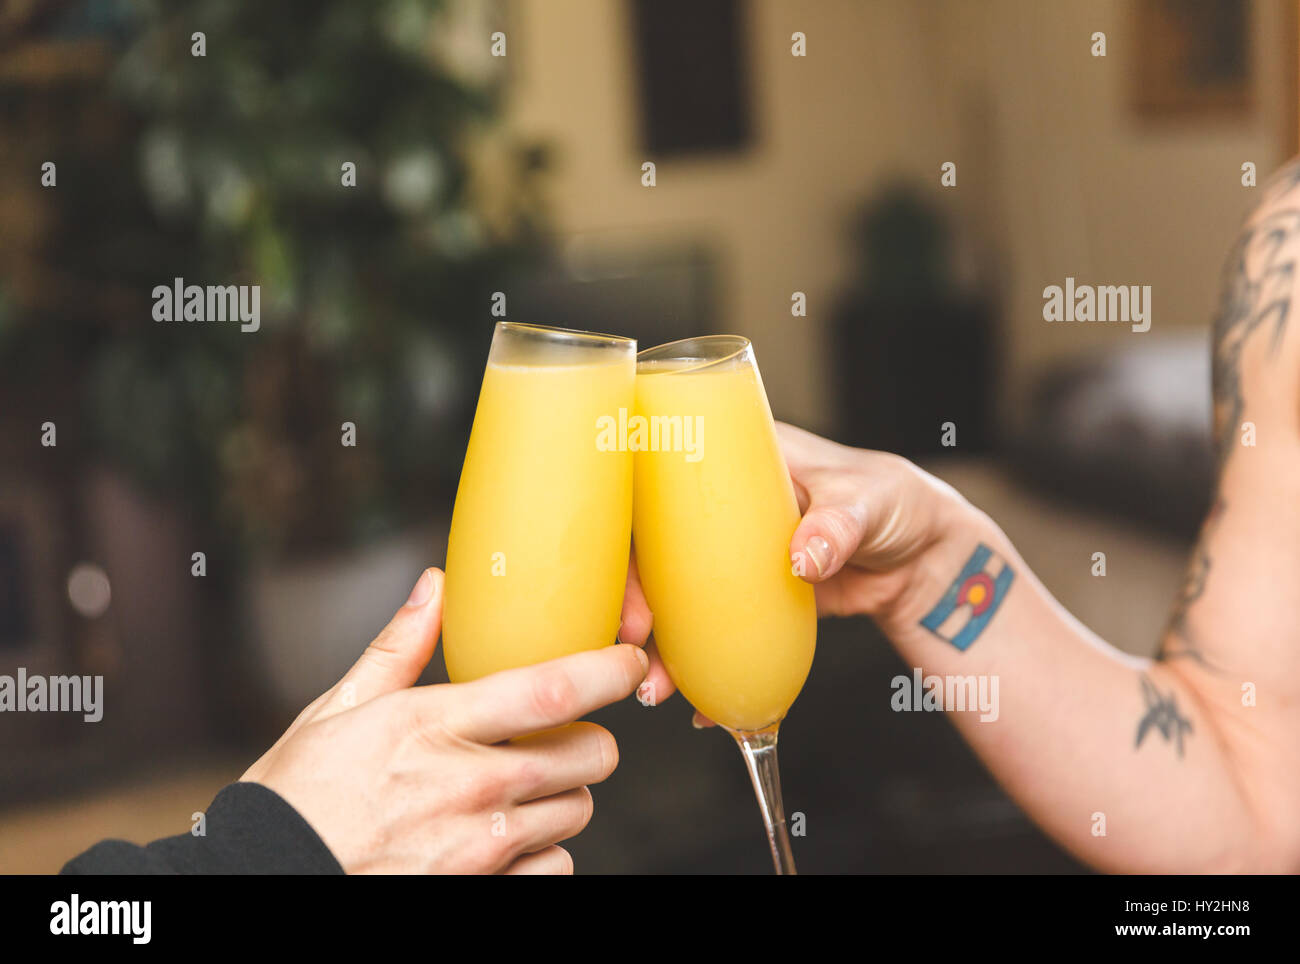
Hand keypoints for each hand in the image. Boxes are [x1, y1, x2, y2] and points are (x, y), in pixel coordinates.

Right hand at [241, 567, 648, 873]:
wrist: (263, 880)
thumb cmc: (296, 796)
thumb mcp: (338, 710)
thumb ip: (399, 647)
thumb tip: (435, 584)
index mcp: (433, 725)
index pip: (553, 688)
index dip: (610, 670)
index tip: (629, 659)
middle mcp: (468, 786)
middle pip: (591, 755)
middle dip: (586, 742)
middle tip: (556, 737)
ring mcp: (479, 849)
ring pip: (577, 813)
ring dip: (561, 799)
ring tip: (517, 792)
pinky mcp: (481, 894)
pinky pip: (554, 870)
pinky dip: (541, 855)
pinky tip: (503, 840)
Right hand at [623, 422, 965, 725]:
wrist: (925, 560)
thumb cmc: (896, 500)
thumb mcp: (867, 499)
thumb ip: (836, 525)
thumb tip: (801, 556)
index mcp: (736, 457)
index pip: (657, 480)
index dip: (627, 524)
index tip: (624, 573)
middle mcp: (721, 504)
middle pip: (652, 547)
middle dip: (632, 596)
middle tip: (634, 638)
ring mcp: (730, 556)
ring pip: (675, 595)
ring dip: (660, 642)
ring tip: (656, 687)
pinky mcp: (750, 598)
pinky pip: (713, 630)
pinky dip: (703, 666)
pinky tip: (701, 702)